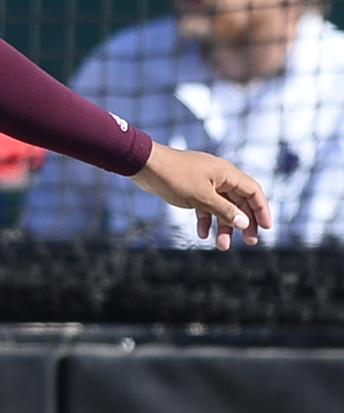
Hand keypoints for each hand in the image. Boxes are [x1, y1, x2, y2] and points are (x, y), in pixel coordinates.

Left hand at [134, 142, 271, 248]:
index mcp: (227, 173)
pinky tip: (202, 234)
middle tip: (250, 242)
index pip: (253, 192)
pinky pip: (205, 206)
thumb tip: (244, 223)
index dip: (262, 210)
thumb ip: (224, 211)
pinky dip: (206, 219)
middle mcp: (220, 176)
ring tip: (223, 246)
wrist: (145, 165)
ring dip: (224, 226)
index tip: (266, 229)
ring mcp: (206, 182)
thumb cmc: (174, 177)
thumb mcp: (201, 198)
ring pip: (222, 206)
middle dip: (245, 222)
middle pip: (240, 201)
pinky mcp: (192, 188)